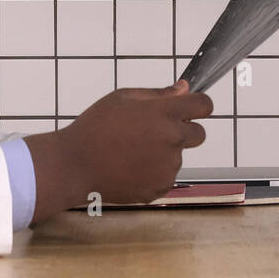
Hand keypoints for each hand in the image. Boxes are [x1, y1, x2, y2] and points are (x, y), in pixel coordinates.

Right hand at [64, 80, 211, 203]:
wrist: (74, 165)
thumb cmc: (94, 128)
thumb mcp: (122, 98)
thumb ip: (158, 94)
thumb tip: (183, 89)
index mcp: (164, 114)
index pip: (204, 105)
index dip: (199, 104)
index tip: (192, 107)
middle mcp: (172, 140)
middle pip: (199, 134)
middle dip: (184, 130)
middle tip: (154, 132)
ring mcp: (167, 167)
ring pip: (177, 157)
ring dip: (163, 153)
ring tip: (131, 151)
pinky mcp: (160, 188)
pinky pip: (165, 176)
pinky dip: (153, 173)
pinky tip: (130, 167)